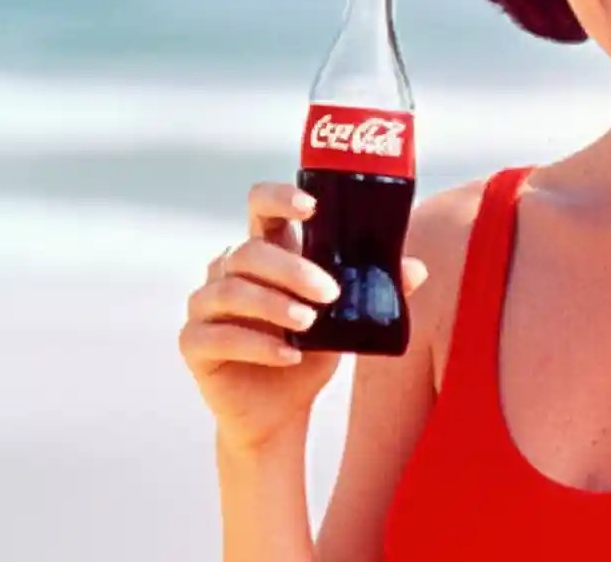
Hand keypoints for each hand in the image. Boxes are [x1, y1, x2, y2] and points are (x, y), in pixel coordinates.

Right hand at [179, 181, 428, 450]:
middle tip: (330, 293)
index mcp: (265, 253)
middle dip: (292, 269)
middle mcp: (228, 271)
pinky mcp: (193, 343)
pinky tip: (289, 357)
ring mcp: (205, 305)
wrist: (280, 413)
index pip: (261, 207)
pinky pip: (218, 335)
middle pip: (250, 252)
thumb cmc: (311, 353)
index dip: (279, 198)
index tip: (311, 207)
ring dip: (275, 305)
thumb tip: (417, 268)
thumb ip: (376, 292)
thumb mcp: (347, 320)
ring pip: (232, 291)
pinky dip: (257, 345)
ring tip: (310, 323)